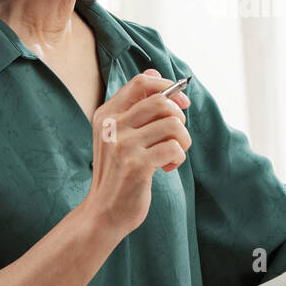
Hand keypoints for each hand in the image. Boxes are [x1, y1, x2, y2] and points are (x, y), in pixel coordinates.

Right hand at [83, 68, 191, 236]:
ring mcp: (123, 145)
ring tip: (172, 155)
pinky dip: (178, 158)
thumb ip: (135, 106)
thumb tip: (155, 73)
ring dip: (182, 141)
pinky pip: (175, 148)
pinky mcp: (137, 166)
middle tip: (176, 136)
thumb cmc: (117, 172)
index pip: (141, 83)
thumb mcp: (118, 135)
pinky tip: (167, 168)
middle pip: (162, 102)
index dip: (168, 87)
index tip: (181, 102)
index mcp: (106, 114)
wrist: (103, 212)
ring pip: (174, 125)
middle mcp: (112, 126)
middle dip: (179, 119)